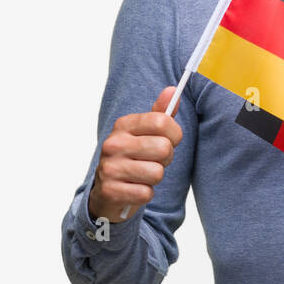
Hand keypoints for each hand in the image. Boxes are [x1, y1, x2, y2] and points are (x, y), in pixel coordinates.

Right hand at [88, 86, 182, 222]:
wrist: (108, 190)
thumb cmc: (132, 158)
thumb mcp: (145, 133)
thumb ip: (160, 113)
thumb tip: (172, 90)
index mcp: (124, 125)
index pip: (162, 121)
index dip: (175, 134)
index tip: (170, 140)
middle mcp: (114, 144)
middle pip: (164, 149)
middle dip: (166, 159)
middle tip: (153, 161)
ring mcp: (110, 167)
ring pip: (157, 173)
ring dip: (155, 178)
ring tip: (142, 175)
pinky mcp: (110, 191)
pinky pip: (146, 193)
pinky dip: (145, 194)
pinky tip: (134, 188)